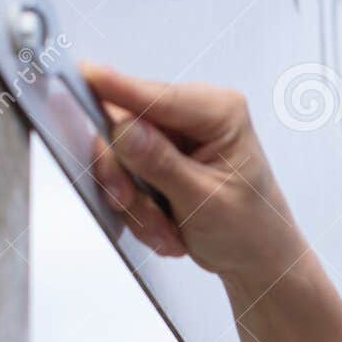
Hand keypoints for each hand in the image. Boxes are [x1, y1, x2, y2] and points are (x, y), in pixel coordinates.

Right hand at [81, 61, 311, 284]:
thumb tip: (123, 129)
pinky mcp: (159, 161)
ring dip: (136, 204)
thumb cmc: (252, 232)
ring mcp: (174, 139)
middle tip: (133, 205)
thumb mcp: (205, 200)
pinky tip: (168, 228)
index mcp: (219, 112)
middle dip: (126, 177)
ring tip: (168, 230)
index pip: (155, 95)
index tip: (82, 78)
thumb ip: (160, 164)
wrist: (259, 262)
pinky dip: (140, 211)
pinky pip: (125, 179)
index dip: (114, 91)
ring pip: (119, 158)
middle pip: (124, 126)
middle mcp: (194, 117)